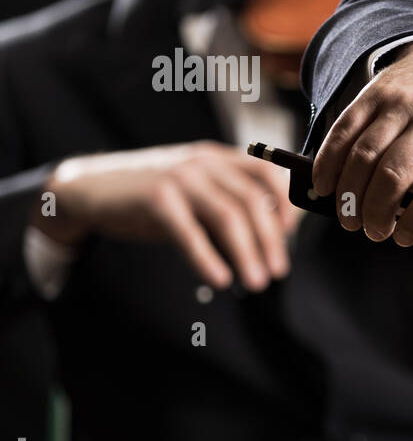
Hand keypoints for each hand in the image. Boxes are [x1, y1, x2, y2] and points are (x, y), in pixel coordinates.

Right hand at [32, 141, 295, 290]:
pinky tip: (220, 279)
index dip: (286, 204)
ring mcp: (180, 178)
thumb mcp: (197, 191)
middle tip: (278, 271)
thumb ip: (230, 204)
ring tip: (257, 281)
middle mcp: (204, 163)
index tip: (293, 236)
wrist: (91, 188)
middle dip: (271, 240)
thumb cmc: (153, 195)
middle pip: (252, 201)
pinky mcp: (155, 198)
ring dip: (247, 253)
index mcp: (220, 158)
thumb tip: (274, 238)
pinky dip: (207, 258)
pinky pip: (189, 232)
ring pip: (228, 216)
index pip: (268, 173)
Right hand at [311, 39, 412, 245]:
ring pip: (364, 155)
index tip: (403, 237)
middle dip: (376, 212)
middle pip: (395, 174)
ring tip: (350, 217)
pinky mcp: (373, 94)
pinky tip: (325, 185)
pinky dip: (328, 163)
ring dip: (350, 195)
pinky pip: (343, 131)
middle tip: (372, 231)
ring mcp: (401, 105)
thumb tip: (402, 223)